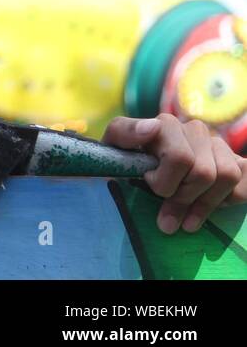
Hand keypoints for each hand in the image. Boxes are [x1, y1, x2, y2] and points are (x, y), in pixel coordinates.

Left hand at [103, 113, 246, 233]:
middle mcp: (195, 130)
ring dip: (206, 205)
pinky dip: (229, 200)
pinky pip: (244, 182)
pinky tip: (209, 207)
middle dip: (183, 200)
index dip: (165, 182)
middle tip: (167, 217)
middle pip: (204, 173)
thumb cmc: (125, 158)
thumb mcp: (113, 145)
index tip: (149, 186)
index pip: (180, 158)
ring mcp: (217, 145)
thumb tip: (153, 128)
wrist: (137, 166)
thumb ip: (124, 132)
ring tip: (187, 221)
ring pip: (227, 176)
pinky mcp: (235, 161)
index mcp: (167, 125)